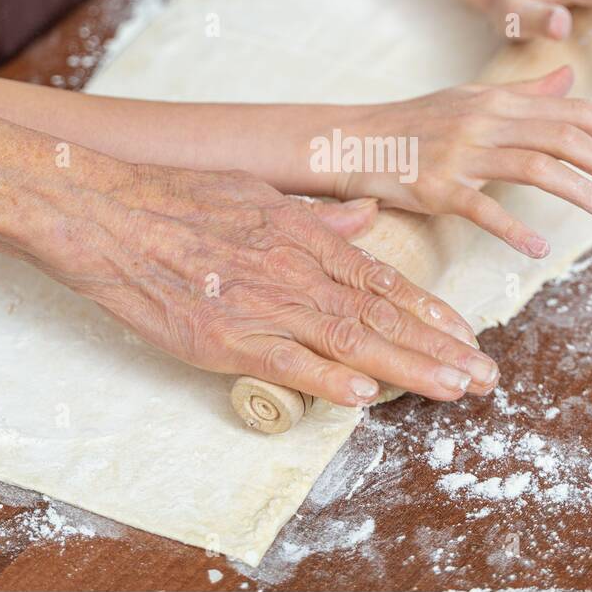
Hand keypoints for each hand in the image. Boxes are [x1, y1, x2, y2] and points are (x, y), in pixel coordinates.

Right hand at [0, 70, 498, 408]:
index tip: (466, 333)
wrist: (105, 209)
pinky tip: (364, 397)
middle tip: (486, 375)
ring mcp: (258, 304)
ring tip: (453, 388)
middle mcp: (292, 269)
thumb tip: (365, 217)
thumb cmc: (178, 198)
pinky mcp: (219, 336)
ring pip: (346, 340)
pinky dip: (326, 380)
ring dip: (406, 368)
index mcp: (303, 235)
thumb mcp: (257, 194)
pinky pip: (283, 363)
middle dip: (439, 348)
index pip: (381, 279)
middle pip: (380, 315)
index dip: (428, 310)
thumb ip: (316, 214)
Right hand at [325, 66, 591, 256]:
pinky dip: (513, 227)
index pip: (573, 110)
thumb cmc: (416, 123)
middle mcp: (486, 121)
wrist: (353, 140)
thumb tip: (571, 78)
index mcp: (499, 100)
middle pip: (564, 138)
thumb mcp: (472, 99)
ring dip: (584, 192)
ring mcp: (461, 153)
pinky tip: (541, 246)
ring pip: (536, 168)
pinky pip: (482, 208)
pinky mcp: (436, 187)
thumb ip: (525, 92)